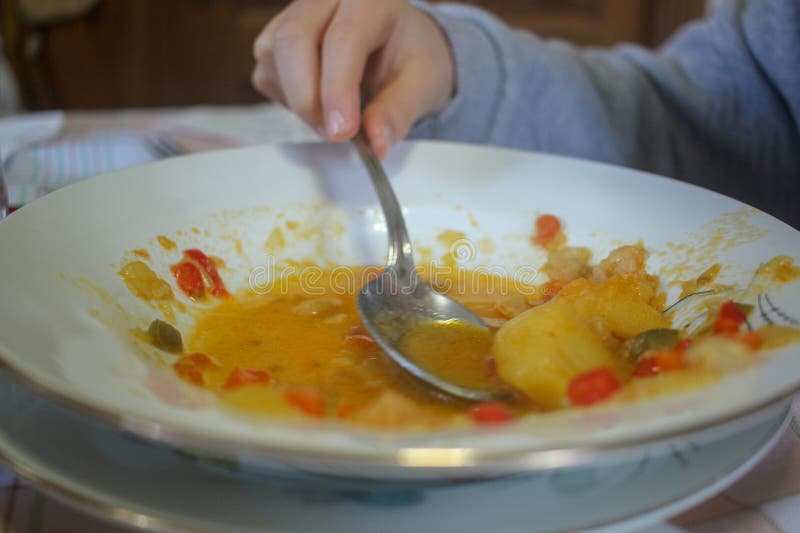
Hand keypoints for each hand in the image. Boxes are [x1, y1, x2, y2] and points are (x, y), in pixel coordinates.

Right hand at [252, 0, 454, 157]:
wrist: (401, 46)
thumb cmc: (412, 59)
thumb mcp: (423, 85)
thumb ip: (398, 111)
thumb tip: (376, 143)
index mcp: (370, 0)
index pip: (343, 39)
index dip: (337, 90)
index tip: (342, 132)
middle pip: (293, 40)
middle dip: (308, 99)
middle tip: (335, 135)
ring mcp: (295, 14)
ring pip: (272, 56)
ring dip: (298, 101)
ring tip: (333, 121)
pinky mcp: (276, 38)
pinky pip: (266, 73)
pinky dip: (288, 100)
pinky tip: (319, 104)